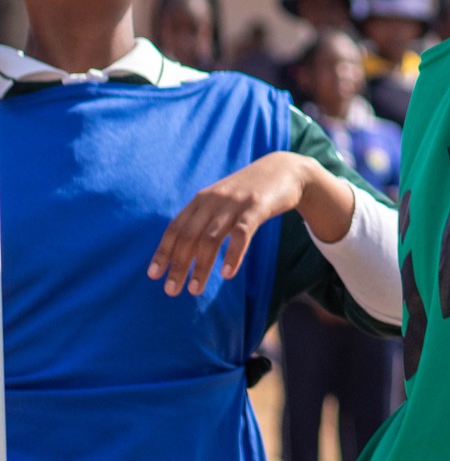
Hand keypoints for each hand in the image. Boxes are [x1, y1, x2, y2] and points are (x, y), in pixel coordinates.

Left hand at [148, 152, 352, 295]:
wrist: (286, 170)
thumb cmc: (251, 191)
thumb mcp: (223, 199)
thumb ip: (205, 217)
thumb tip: (182, 248)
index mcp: (202, 199)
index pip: (175, 228)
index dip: (163, 251)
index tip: (153, 275)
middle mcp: (214, 200)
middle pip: (188, 237)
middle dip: (178, 265)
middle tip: (171, 290)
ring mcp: (235, 203)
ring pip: (210, 239)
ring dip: (200, 267)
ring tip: (195, 289)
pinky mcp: (257, 207)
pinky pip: (240, 234)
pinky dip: (232, 255)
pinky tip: (227, 274)